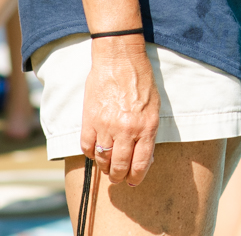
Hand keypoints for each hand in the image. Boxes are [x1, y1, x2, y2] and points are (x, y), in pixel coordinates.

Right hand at [80, 36, 159, 185]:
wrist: (119, 59)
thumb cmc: (141, 81)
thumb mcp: (154, 107)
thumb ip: (148, 132)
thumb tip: (144, 156)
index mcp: (146, 126)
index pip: (140, 163)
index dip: (136, 177)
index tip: (134, 181)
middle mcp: (126, 129)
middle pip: (119, 166)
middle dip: (119, 177)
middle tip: (118, 178)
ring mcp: (106, 125)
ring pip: (102, 159)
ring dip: (104, 166)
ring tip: (107, 166)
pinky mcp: (89, 119)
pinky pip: (86, 147)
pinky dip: (90, 153)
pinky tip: (95, 152)